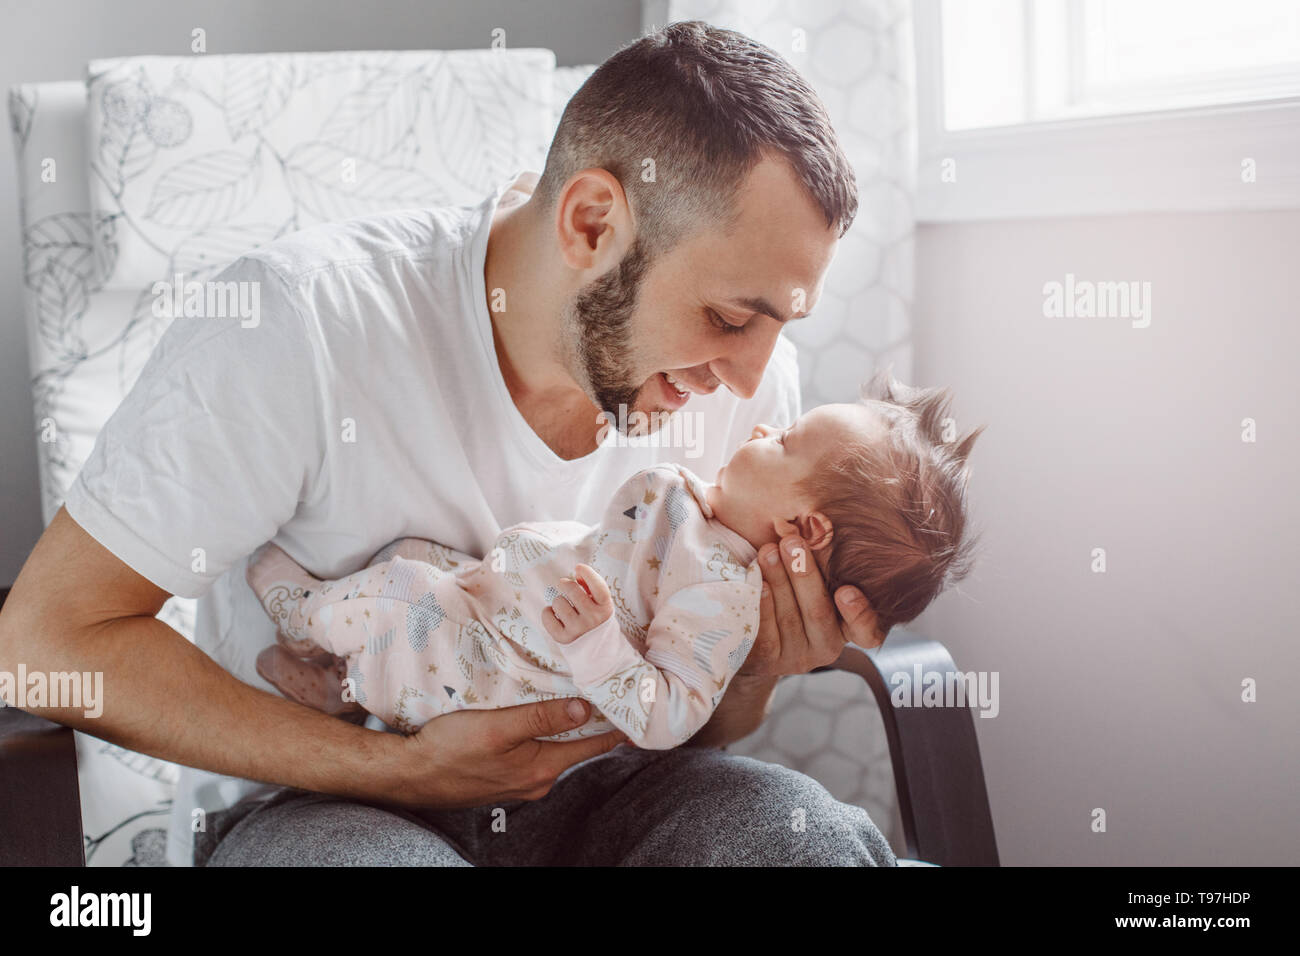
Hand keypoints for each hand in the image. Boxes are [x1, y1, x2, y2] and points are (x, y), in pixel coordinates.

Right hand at [386, 698, 626, 807]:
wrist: (410, 774)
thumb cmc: (450, 748)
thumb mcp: (499, 727)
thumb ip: (542, 718)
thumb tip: (586, 709)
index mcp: (543, 768)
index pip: (594, 745)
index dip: (616, 727)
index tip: (635, 708)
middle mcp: (537, 780)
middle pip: (577, 747)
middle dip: (595, 723)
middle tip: (611, 695)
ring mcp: (520, 781)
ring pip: (555, 749)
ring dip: (567, 728)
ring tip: (581, 699)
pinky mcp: (503, 777)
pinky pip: (534, 753)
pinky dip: (544, 735)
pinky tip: (539, 718)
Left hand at [541, 563, 613, 645]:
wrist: (596, 650)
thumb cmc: (595, 619)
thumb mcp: (600, 603)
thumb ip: (591, 586)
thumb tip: (577, 571)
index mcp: (605, 608)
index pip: (598, 586)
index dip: (587, 573)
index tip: (578, 567)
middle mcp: (593, 618)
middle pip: (572, 590)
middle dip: (565, 584)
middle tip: (564, 586)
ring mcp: (578, 629)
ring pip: (558, 602)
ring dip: (558, 601)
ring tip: (563, 606)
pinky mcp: (563, 638)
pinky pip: (547, 616)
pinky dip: (547, 613)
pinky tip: (553, 615)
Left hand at [740, 534, 885, 677]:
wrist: (752, 631)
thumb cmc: (791, 590)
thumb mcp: (812, 578)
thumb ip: (819, 560)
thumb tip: (809, 521)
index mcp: (847, 626)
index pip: (868, 631)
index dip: (860, 614)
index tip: (846, 591)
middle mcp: (827, 644)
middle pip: (819, 612)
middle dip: (805, 575)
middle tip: (792, 542)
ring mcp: (798, 656)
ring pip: (791, 619)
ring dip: (779, 581)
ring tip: (768, 551)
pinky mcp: (769, 660)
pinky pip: (766, 633)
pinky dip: (762, 604)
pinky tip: (757, 583)